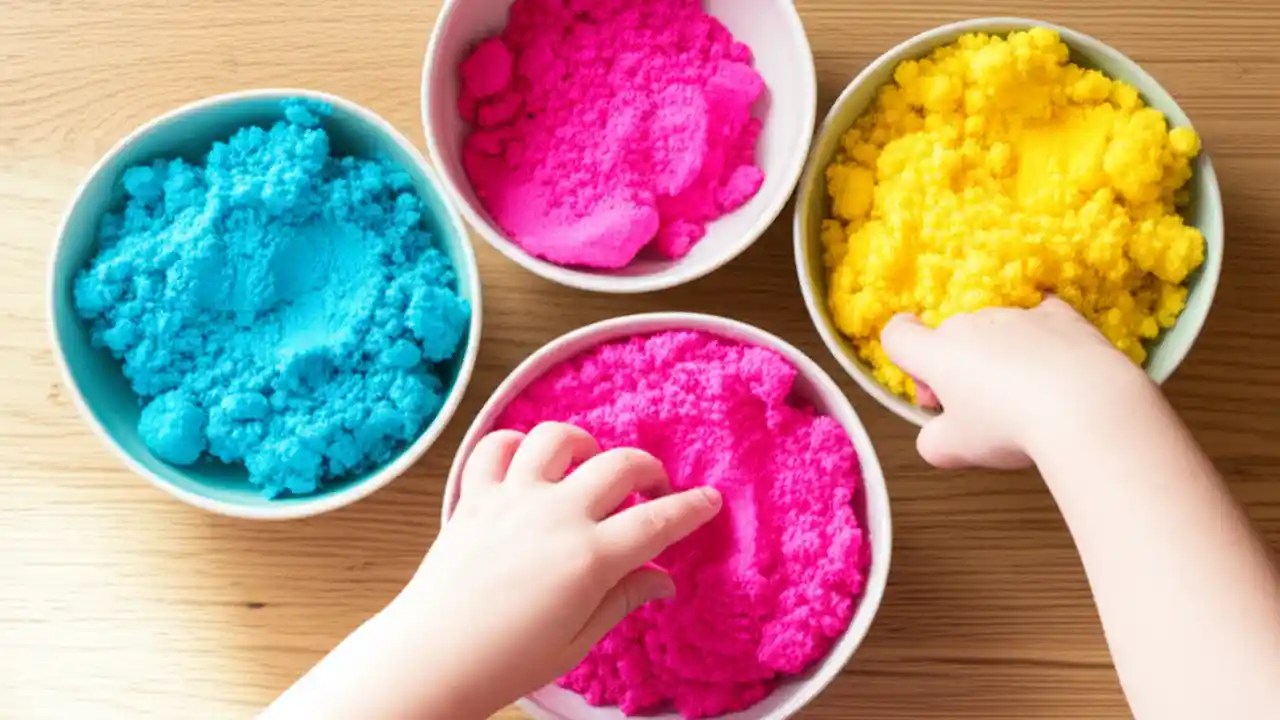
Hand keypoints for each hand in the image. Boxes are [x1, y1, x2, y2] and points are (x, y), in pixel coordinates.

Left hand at [391, 422, 722, 717]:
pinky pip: (497, 446)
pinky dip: (517, 444)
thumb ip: (622, 599)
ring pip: (559, 438)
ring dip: (584, 445)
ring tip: (589, 466)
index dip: (692, 508)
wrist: (431, 659)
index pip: (658, 521)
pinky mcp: (475, 496)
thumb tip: (661, 579)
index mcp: (589, 559)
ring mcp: (512, 499)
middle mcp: (555, 516)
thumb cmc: (504, 662)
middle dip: (649, 470)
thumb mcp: (577, 641)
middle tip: (654, 489)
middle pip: (620, 466)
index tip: (708, 501)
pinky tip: (530, 463)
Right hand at [881, 297, 1152, 469]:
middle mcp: (972, 324)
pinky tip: (1055, 364)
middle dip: (956, 370)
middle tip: (980, 412)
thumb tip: (937, 435)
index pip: (897, 335)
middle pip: (950, 339)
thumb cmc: (1010, 427)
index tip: (930, 387)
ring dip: (1000, 358)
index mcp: (938, 353)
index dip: (903, 357)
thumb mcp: (955, 450)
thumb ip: (932, 440)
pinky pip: (1039, 319)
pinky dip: (1040, 337)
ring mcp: (1018, 315)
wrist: (1087, 407)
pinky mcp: (1060, 315)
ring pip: (995, 333)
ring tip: (1029, 400)